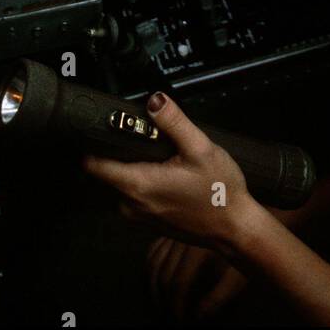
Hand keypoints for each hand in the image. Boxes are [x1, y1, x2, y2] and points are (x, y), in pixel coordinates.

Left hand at [81, 93, 260, 251]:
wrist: (235, 228)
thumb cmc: (220, 193)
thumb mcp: (201, 148)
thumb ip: (174, 121)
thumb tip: (154, 100)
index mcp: (139, 184)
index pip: (94, 165)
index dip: (94, 142)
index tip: (103, 128)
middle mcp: (132, 204)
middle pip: (108, 170)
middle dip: (123, 151)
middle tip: (151, 140)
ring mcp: (140, 215)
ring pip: (123, 181)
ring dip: (137, 167)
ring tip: (166, 159)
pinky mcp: (149, 220)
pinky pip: (136, 194)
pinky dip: (147, 181)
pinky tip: (171, 176)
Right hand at [146, 236, 249, 322]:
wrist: (249, 224)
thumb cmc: (245, 251)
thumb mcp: (238, 276)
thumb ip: (219, 298)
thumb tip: (198, 316)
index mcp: (200, 248)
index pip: (179, 282)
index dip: (176, 305)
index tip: (179, 321)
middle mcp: (185, 237)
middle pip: (163, 274)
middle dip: (163, 301)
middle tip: (168, 317)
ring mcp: (178, 232)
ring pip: (154, 261)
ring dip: (152, 286)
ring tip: (159, 304)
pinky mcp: (175, 229)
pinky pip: (154, 249)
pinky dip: (151, 267)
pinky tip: (154, 280)